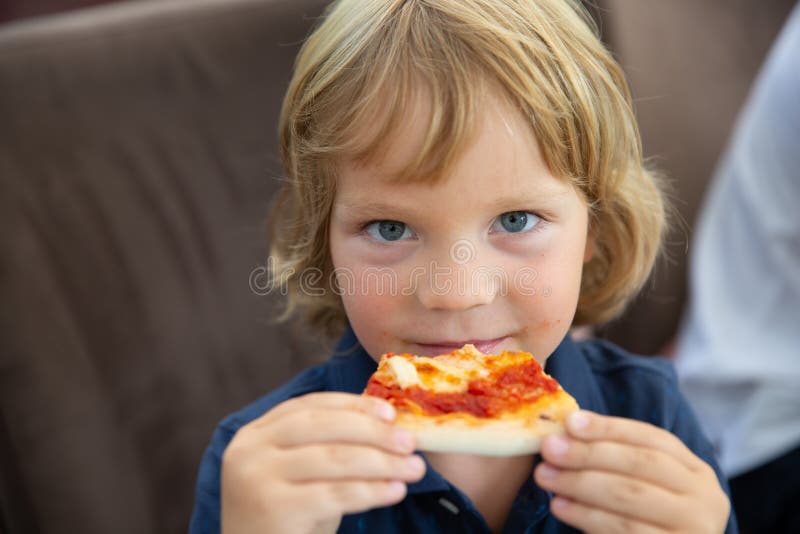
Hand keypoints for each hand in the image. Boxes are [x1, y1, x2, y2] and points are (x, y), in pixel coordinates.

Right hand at [220, 392, 425, 533]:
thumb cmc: (287, 520)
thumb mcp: (299, 475)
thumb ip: (326, 446)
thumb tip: (387, 423)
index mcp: (255, 433)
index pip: (309, 406)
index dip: (352, 405)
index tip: (390, 412)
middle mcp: (250, 450)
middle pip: (323, 426)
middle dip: (373, 432)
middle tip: (409, 441)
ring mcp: (258, 478)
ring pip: (335, 458)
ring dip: (382, 462)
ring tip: (414, 469)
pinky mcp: (275, 509)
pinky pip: (336, 494)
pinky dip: (372, 491)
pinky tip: (396, 491)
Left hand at [534, 411, 729, 532]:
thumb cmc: (646, 522)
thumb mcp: (642, 485)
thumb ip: (614, 458)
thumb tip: (567, 428)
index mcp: (696, 471)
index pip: (652, 439)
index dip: (609, 427)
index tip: (570, 421)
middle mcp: (705, 499)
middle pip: (640, 465)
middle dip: (589, 453)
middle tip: (549, 448)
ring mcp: (695, 530)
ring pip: (630, 497)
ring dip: (580, 483)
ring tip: (545, 476)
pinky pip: (626, 530)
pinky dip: (588, 516)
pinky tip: (561, 507)